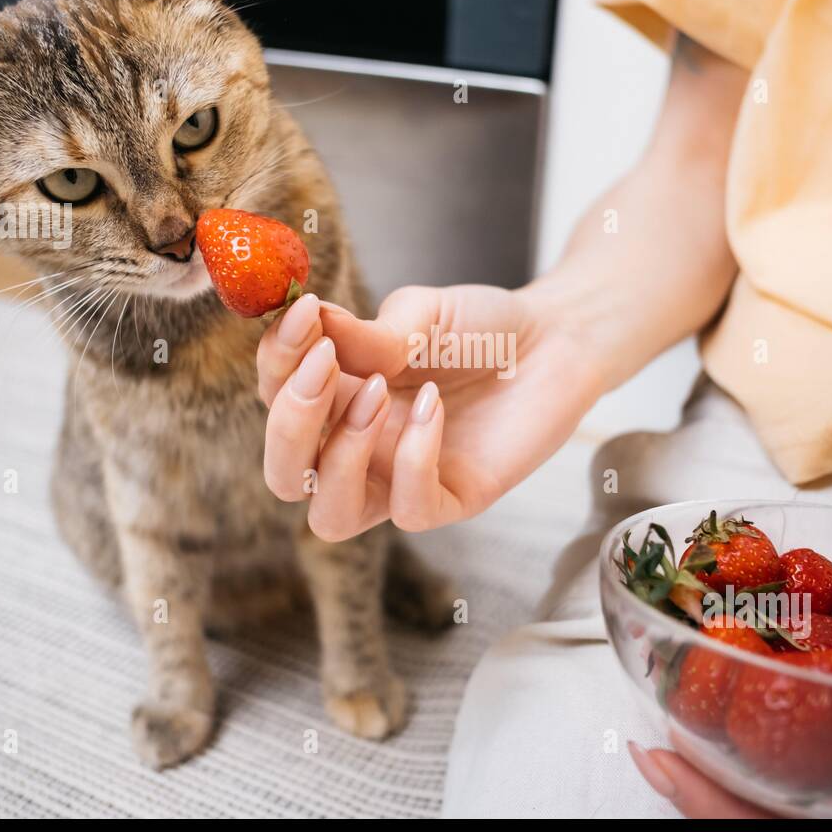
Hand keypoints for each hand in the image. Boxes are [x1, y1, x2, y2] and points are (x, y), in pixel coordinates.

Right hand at [255, 281, 601, 540]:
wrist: (556, 340)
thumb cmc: (480, 327)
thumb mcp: (420, 314)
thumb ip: (366, 331)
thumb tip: (312, 322)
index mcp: (336, 397)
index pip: (275, 396)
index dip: (277, 360)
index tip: (305, 314)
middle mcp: (357, 446)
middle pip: (286, 474)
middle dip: (290, 424)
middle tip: (326, 365)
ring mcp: (399, 479)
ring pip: (330, 517)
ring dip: (340, 457)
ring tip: (379, 392)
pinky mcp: (450, 499)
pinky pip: (409, 510)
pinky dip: (412, 460)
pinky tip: (432, 406)